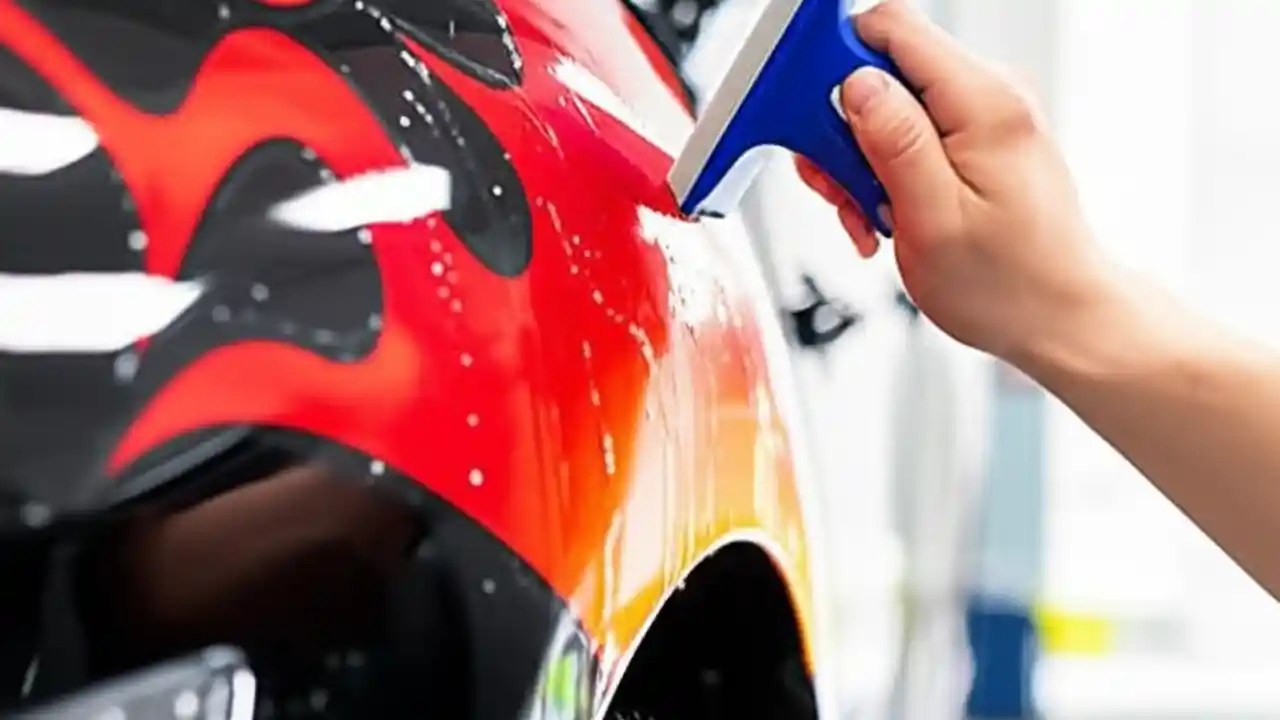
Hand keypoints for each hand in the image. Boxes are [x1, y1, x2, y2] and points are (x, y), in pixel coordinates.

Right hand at [798, 0, 1113, 363]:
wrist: (1059, 318)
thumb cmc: (1010, 285)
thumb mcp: (934, 222)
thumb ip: (894, 143)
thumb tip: (856, 82)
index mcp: (983, 103)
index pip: (890, 28)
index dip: (835, 61)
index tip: (811, 114)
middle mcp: (989, 94)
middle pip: (881, 68)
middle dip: (842, 129)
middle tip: (842, 188)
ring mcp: (984, 114)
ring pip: (887, 105)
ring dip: (859, 161)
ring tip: (871, 214)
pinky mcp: (976, 136)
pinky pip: (908, 132)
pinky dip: (883, 173)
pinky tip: (889, 214)